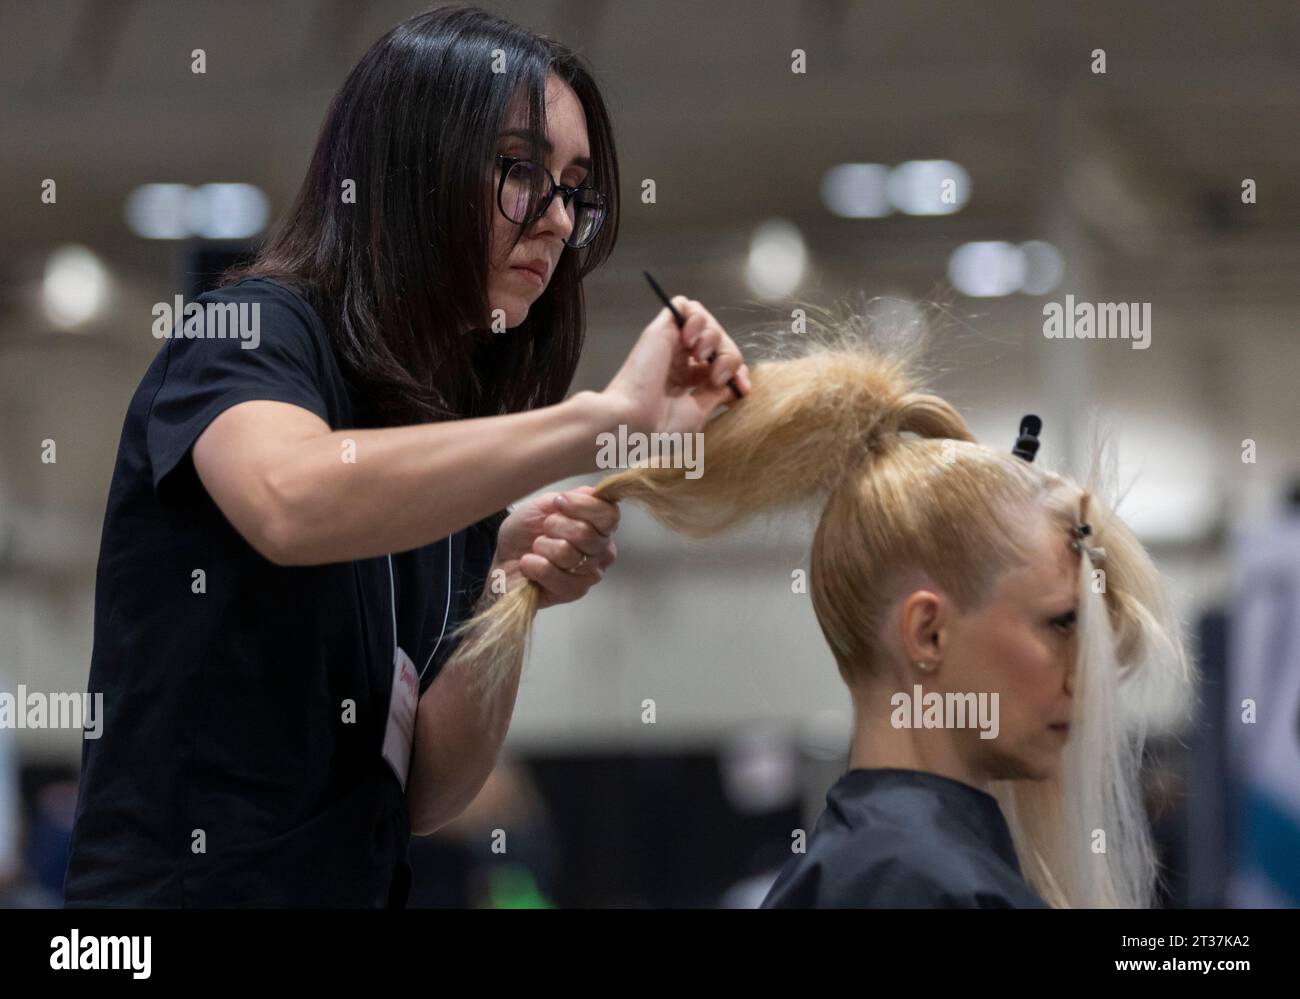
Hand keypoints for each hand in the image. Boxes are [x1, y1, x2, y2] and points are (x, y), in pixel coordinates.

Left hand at [489, 486, 618, 608]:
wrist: (506, 557)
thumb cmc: (528, 531)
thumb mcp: (547, 503)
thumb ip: (575, 496)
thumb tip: (594, 493)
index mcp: (602, 526)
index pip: (608, 514)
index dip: (581, 506)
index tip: (558, 502)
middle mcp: (603, 550)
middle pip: (585, 533)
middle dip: (554, 526)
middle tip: (543, 530)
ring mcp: (591, 573)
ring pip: (566, 552)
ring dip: (542, 546)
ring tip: (536, 548)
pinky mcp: (574, 591)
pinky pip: (552, 573)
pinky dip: (534, 565)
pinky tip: (530, 564)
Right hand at [602, 296, 751, 436]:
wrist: (635, 421)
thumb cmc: (660, 426)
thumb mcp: (699, 412)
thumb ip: (716, 394)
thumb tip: (734, 384)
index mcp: (686, 381)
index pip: (720, 362)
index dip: (737, 370)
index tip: (741, 387)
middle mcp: (679, 360)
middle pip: (719, 341)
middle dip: (729, 356)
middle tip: (719, 377)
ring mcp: (670, 344)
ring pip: (706, 321)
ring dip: (714, 338)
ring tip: (701, 357)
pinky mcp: (661, 330)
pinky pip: (683, 304)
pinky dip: (696, 317)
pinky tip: (691, 340)